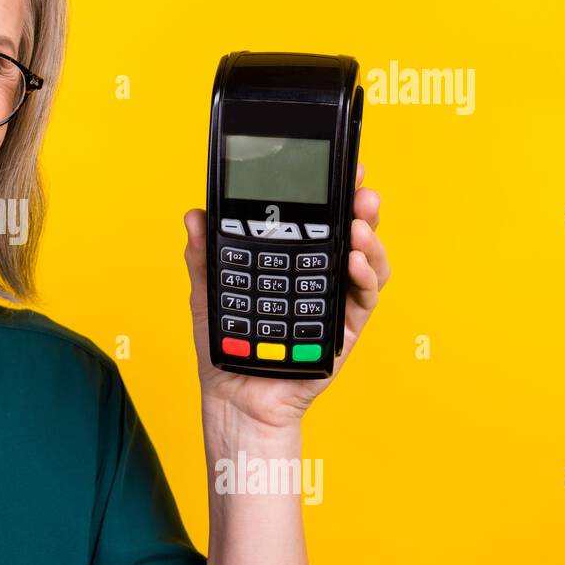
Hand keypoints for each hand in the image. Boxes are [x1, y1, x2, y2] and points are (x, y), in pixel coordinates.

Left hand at [183, 163, 389, 431]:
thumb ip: (205, 255)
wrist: (235, 397)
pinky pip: (363, 299)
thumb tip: (195, 215)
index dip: (332, 193)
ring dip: (369, 239)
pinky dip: (364, 277)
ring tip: (358, 224)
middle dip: (360, 206)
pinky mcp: (345, 329)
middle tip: (360, 188)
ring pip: (367, 261)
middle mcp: (320, 275)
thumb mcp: (209, 292)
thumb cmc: (227, 344)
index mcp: (292, 260)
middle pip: (350, 232)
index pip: (317, 219)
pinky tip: (355, 263)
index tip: (341, 167)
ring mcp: (335, 300)